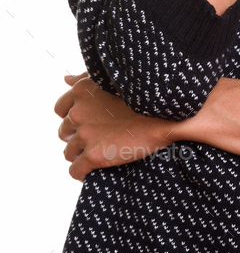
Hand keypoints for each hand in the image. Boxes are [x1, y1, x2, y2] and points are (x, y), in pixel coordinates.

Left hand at [54, 72, 177, 181]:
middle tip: (98, 139)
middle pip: (64, 132)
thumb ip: (85, 79)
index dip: (72, 117)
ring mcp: (85, 134)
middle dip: (77, 137)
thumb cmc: (143, 93)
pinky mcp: (94, 155)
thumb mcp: (110, 79)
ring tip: (101, 154)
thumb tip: (65, 80)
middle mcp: (79, 111)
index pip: (60, 109)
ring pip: (69, 153)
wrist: (166, 114)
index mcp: (82, 91)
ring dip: (81, 155)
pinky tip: (97, 170)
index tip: (86, 122)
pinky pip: (75, 171)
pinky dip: (84, 173)